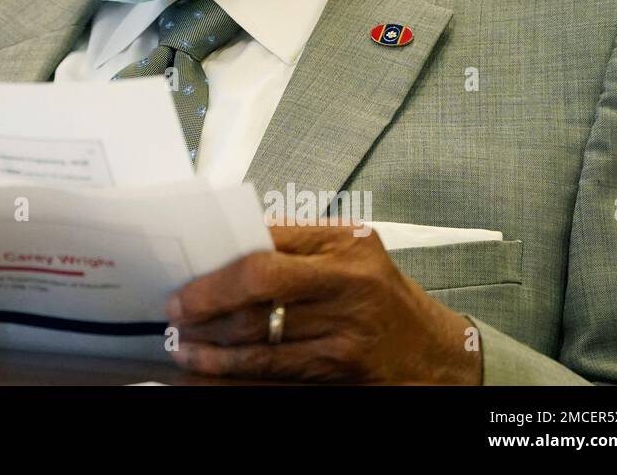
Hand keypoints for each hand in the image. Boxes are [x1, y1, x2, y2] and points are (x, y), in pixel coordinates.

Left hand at [166, 224, 482, 383]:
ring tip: (183, 343)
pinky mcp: (341, 371)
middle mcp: (347, 285)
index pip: (266, 246)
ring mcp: (345, 333)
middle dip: (207, 300)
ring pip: (260, 337)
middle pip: (258, 287)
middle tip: (176, 310)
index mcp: (344, 245)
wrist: (440, 355)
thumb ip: (296, 244)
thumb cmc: (385, 297)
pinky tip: (209, 371)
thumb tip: (228, 246)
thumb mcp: (351, 254)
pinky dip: (235, 373)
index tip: (187, 276)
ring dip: (212, 344)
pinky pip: (275, 372)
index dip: (219, 265)